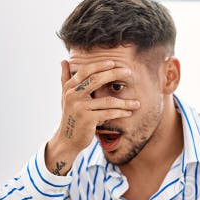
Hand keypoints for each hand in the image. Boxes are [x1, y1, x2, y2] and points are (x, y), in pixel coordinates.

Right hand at [45, 61, 139, 175]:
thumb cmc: (70, 115)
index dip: (99, 65)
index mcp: (69, 88)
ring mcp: (80, 108)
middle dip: (114, 74)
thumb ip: (65, 78)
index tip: (113, 62)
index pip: (85, 71)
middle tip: (129, 72)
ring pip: (107, 101)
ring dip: (125, 102)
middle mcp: (73, 95)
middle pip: (96, 80)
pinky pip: (109, 113)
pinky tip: (129, 113)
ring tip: (137, 103)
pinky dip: (120, 113)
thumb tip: (63, 60)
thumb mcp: (65, 96)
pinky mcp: (88, 120)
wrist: (67, 139)